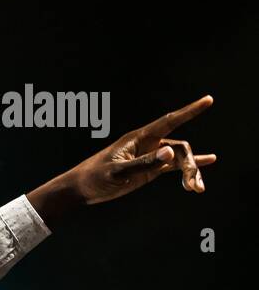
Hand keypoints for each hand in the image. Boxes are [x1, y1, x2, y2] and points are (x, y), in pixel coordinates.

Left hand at [27, 96, 217, 225]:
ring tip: (196, 189)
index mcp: (139, 138)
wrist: (80, 189)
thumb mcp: (118, 172)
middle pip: (180, 147)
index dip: (190, 111)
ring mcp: (149, 156)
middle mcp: (147, 144)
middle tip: (193, 187)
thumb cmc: (94, 178)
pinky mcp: (149, 169)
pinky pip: (173, 165)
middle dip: (190, 165)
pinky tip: (209, 160)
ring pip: (179, 158)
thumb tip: (171, 152)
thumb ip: (144, 163)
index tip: (208, 100)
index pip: (170, 121)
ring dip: (190, 172)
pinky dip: (190, 165)